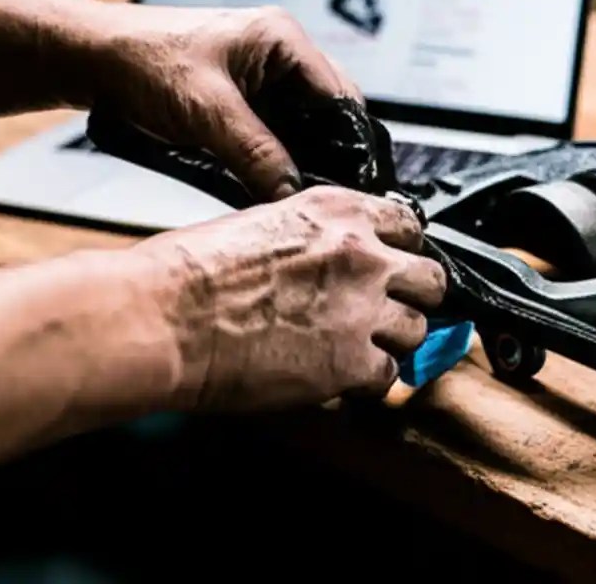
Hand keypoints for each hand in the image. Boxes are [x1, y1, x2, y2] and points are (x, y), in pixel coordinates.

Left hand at [90, 5, 361, 201]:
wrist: (91, 59)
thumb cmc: (142, 60)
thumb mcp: (207, 112)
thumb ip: (256, 154)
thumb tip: (292, 193)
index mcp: (282, 39)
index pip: (340, 96)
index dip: (349, 142)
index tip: (349, 183)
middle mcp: (279, 56)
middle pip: (327, 115)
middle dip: (326, 155)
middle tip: (324, 194)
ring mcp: (260, 80)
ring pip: (301, 130)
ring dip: (298, 161)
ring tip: (298, 195)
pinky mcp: (241, 103)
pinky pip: (273, 136)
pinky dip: (273, 162)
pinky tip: (271, 186)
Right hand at [132, 186, 446, 411]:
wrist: (164, 317)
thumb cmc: (191, 272)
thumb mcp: (261, 224)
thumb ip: (312, 238)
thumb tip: (326, 257)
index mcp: (338, 211)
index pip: (409, 226)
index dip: (400, 253)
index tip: (390, 269)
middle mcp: (362, 254)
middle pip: (430, 280)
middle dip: (410, 300)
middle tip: (383, 315)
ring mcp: (363, 308)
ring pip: (416, 332)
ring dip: (389, 344)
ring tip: (352, 351)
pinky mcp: (351, 362)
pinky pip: (387, 378)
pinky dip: (365, 383)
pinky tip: (335, 379)